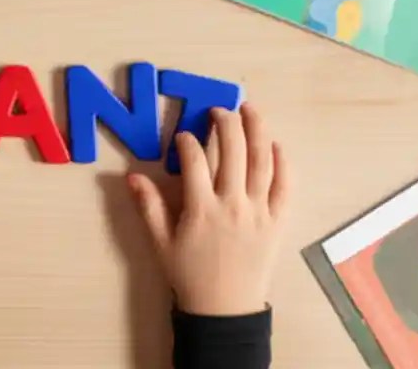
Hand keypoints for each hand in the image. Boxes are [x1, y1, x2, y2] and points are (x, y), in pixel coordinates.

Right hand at [127, 104, 290, 315]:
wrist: (225, 308)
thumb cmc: (190, 274)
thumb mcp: (161, 243)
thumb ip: (149, 207)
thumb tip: (132, 176)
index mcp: (201, 210)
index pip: (195, 162)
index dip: (187, 142)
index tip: (182, 135)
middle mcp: (233, 205)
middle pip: (232, 152)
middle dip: (225, 124)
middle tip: (218, 109)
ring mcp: (259, 212)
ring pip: (261, 162)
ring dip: (256, 131)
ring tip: (250, 109)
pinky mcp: (277, 221)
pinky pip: (285, 186)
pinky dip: (282, 162)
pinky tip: (275, 144)